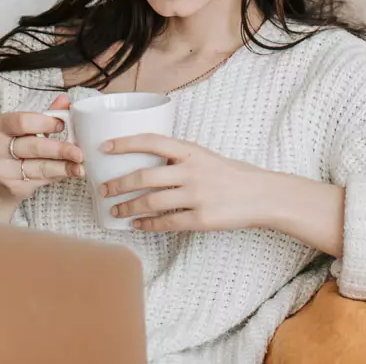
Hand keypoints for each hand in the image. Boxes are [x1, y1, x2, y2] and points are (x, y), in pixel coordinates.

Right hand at [0, 94, 83, 206]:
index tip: (62, 125)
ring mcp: (2, 169)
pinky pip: (40, 180)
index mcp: (1, 126)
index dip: (44, 123)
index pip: (22, 122)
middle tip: (78, 151)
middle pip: (33, 146)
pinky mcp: (12, 187)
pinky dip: (59, 175)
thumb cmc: (16, 150)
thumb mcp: (27, 130)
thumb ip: (46, 116)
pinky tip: (71, 172)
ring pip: (39, 167)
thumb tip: (65, 100)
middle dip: (59, 149)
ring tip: (80, 165)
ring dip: (63, 166)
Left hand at [98, 134, 272, 232]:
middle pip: (144, 176)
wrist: (263, 195)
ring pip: (150, 202)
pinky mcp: (201, 219)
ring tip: (115, 210)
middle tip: (103, 189)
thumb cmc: (232, 175)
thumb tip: (146, 164)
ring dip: (127, 207)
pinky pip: (166, 223)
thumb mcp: (206, 157)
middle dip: (118, 184)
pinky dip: (147, 224)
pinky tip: (136, 225)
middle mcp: (191, 172)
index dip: (124, 143)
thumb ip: (180, 160)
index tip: (104, 147)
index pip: (151, 141)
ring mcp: (196, 196)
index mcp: (191, 151)